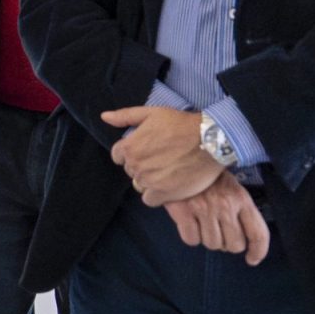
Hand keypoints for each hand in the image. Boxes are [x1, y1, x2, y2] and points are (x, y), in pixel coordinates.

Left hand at [105, 105, 221, 205]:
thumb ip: (125, 116)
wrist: (210, 140)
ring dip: (150, 181)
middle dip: (142, 166)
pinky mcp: (164, 194)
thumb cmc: (181, 124)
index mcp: (129, 147)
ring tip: (168, 171)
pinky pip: (149, 200)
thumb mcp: (151, 113)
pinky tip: (169, 185)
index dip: (133, 153)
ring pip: (140, 185)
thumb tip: (104, 117)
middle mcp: (135, 166)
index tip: (148, 150)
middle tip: (162, 159)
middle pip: (131, 171)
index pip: (118, 157)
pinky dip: (157, 195)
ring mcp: (149, 181)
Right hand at [161, 171, 271, 265]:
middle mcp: (225, 206)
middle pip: (234, 245)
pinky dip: (190, 236)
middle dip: (227, 244)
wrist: (176, 159)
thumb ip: (239, 209)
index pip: (258, 233)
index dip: (258, 251)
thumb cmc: (207, 177)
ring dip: (207, 238)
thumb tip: (243, 239)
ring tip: (202, 223)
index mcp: (241, 199)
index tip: (252, 260)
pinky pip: (191, 240)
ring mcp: (204, 209)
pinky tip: (189, 223)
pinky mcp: (183, 212)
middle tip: (219, 232)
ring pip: (212, 244)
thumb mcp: (231, 187)